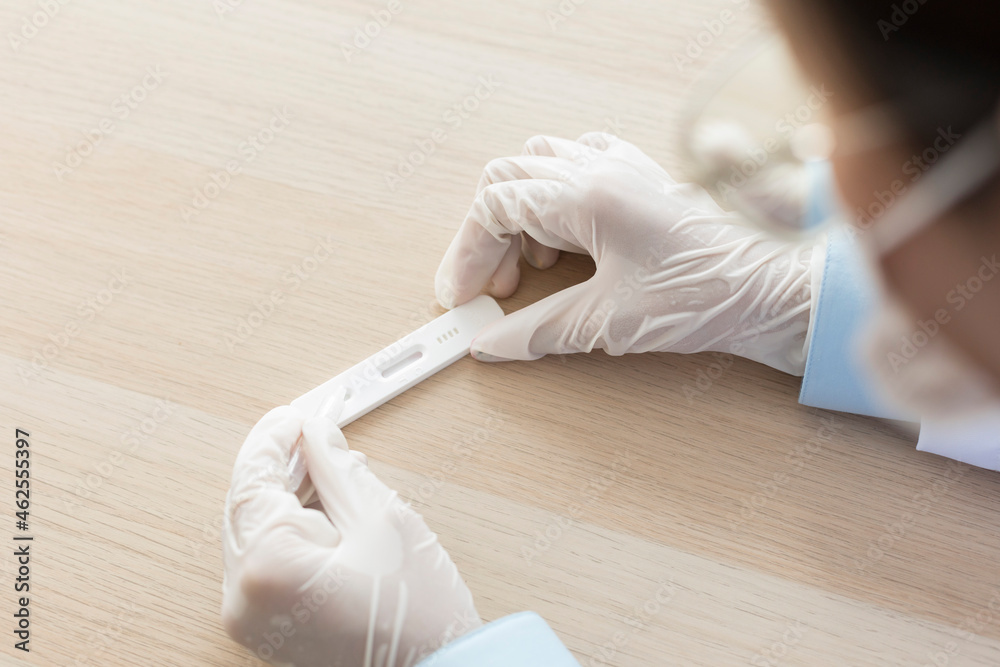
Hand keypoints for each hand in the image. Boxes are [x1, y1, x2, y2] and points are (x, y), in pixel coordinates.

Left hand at [221, 396, 479, 665]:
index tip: (294, 416)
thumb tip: (316, 435)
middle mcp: (243, 598)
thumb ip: (338, 469)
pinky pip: (265, 559)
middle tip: (316, 437)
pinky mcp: (267, 626)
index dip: (273, 439)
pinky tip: (326, 512)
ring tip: (332, 474)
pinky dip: (290, 530)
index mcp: (267, 568)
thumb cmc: (416, 619)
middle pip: (247, 505)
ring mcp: (251, 618)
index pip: (252, 480)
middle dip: (282, 467)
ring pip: (255, 531)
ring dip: (288, 497)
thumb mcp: (381, 521)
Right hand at [434, 133, 815, 374]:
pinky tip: (567, 239)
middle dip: (488, 235)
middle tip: (492, 288)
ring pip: (542, 167)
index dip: (469, 251)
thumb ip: (539, 330)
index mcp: (590, 194)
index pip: (497, 204)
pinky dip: (556, 201)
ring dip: (521, 216)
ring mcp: (625, 172)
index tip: (462, 294)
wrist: (772, 293)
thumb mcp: (610, 322)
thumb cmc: (706, 297)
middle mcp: (603, 170)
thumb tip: (490, 343)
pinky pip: (581, 165)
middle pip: (511, 179)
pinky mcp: (644, 184)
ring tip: (532, 269)